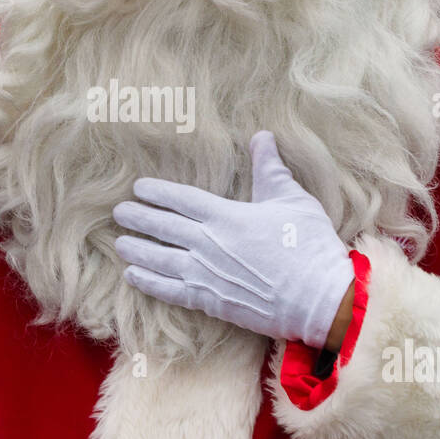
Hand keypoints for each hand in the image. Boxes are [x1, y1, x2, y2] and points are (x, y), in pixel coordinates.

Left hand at [113, 131, 355, 349]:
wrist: (320, 299)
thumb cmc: (310, 246)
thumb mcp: (293, 199)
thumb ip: (271, 169)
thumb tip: (262, 136)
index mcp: (226, 216)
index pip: (181, 200)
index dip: (157, 193)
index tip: (139, 188)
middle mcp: (209, 244)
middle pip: (164, 228)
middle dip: (139, 219)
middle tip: (119, 213)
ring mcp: (207, 275)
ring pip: (161, 259)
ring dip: (138, 250)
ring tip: (120, 243)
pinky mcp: (211, 302)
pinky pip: (171, 291)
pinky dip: (149, 283)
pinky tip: (133, 277)